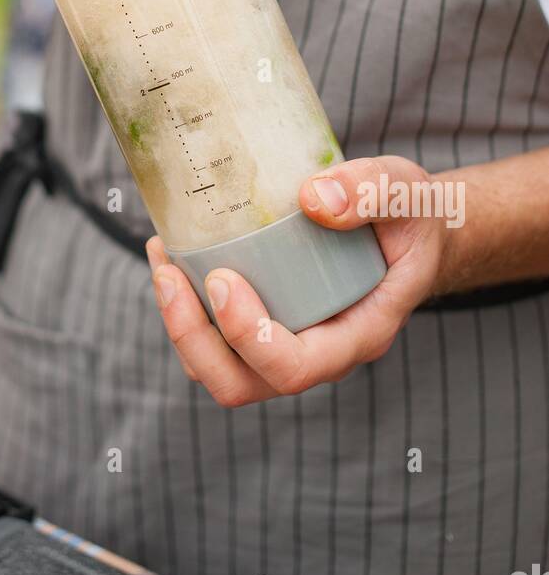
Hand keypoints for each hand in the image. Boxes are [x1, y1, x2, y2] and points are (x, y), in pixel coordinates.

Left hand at [147, 156, 446, 403]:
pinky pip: (216, 339)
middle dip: (193, 338)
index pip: (296, 367)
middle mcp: (321, 351)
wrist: (413, 228)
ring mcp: (291, 341)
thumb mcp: (405, 191)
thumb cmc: (411, 215)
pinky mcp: (268, 322)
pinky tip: (172, 251)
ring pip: (220, 368)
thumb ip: (371, 191)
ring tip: (162, 259)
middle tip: (168, 275)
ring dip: (180, 325)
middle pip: (242, 383)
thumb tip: (312, 199)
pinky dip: (185, 306)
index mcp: (359, 333)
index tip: (222, 278)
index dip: (249, 336)